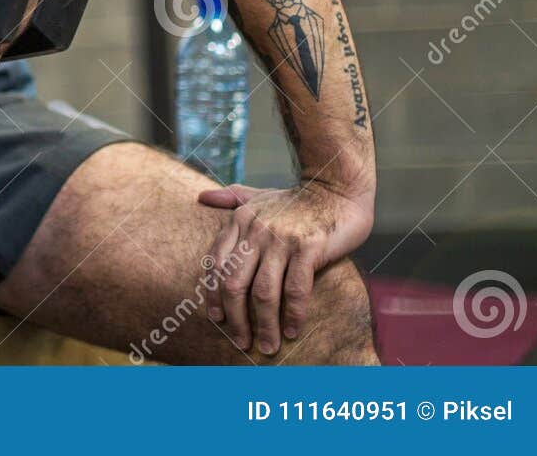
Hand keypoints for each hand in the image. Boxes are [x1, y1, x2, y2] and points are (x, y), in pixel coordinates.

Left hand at [197, 178, 373, 355]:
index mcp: (239, 221)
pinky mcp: (308, 247)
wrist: (336, 188)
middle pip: (234, 284)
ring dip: (264, 325)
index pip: (215, 265)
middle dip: (236, 319)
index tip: (217, 320)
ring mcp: (281, 239)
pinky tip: (292, 331)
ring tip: (267, 347)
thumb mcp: (257, 196)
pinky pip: (295, 289)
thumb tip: (200, 197)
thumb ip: (229, 199)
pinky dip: (292, 314)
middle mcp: (255, 231)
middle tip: (241, 342)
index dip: (212, 295)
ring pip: (263, 292)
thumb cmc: (295, 199)